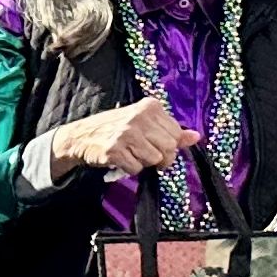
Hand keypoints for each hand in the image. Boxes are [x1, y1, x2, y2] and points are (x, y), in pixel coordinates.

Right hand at [50, 97, 186, 175]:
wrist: (80, 136)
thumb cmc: (114, 129)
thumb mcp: (144, 123)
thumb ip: (169, 130)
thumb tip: (196, 137)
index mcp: (150, 107)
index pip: (176, 133)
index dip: (170, 146)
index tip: (157, 146)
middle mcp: (139, 117)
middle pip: (168, 148)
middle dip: (160, 158)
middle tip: (147, 156)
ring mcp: (126, 133)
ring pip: (153, 159)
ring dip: (143, 163)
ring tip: (131, 155)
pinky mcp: (114, 150)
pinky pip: (135, 168)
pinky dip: (129, 169)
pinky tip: (120, 160)